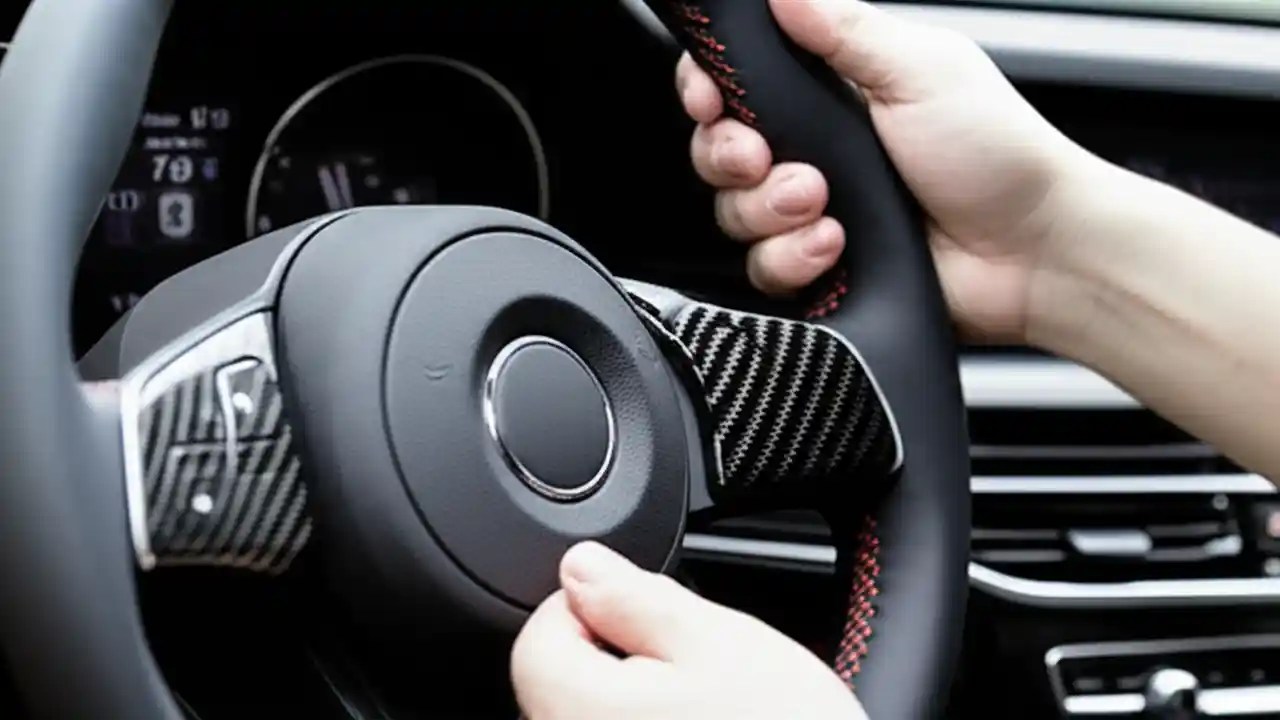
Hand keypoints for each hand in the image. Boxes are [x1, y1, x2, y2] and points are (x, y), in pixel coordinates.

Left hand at [511, 542, 865, 719]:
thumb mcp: (717, 641)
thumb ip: (635, 597)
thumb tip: (580, 565)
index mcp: (571, 709)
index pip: (539, 632)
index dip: (599, 607)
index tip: (649, 617)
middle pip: (562, 683)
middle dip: (620, 658)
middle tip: (694, 668)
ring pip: (593, 719)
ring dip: (635, 703)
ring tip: (709, 711)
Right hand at [678, 0, 1096, 342]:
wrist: (1035, 254)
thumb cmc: (999, 154)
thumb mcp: (923, 69)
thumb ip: (843, 28)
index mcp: (833, 93)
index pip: (738, 83)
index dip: (708, 90)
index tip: (711, 98)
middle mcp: (816, 152)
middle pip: (719, 151)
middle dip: (731, 156)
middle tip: (765, 158)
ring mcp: (815, 214)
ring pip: (735, 215)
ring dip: (770, 210)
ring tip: (825, 205)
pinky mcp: (821, 267)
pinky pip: (766, 268)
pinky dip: (794, 258)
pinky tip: (835, 246)